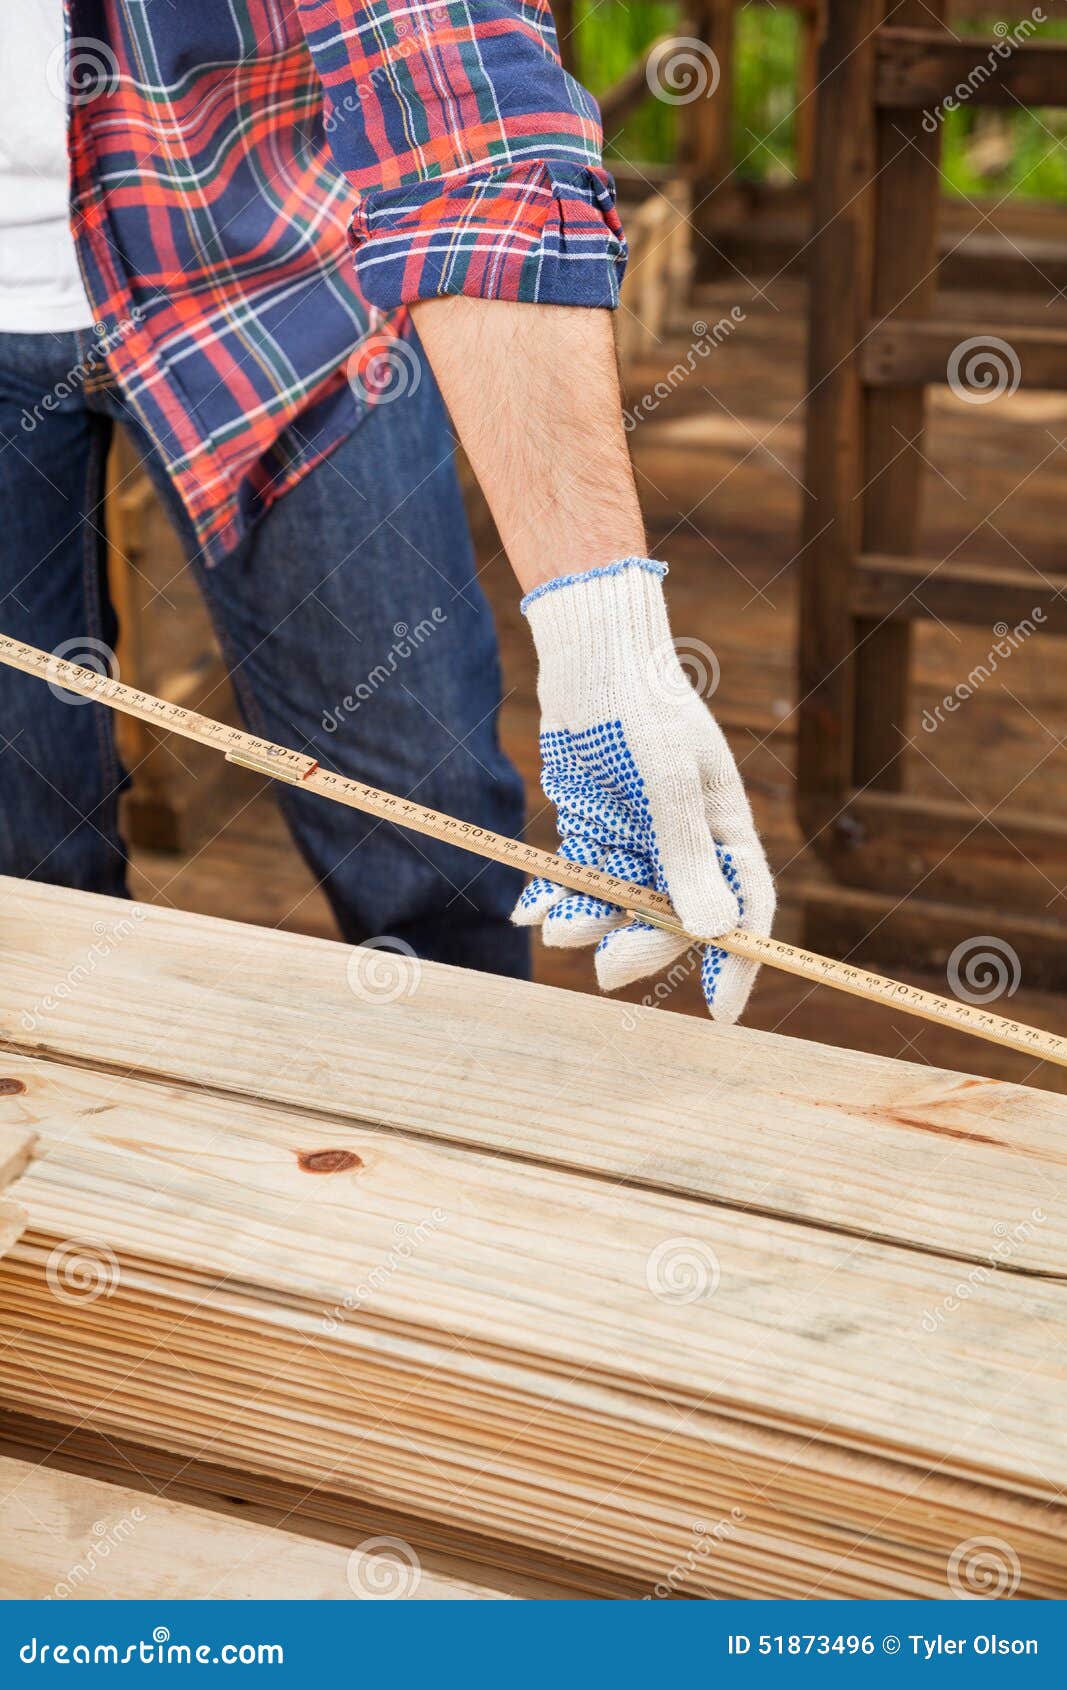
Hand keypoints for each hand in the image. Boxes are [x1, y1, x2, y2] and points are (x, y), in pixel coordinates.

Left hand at [512, 557, 775, 1022]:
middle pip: (675, 915)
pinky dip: (555, 896)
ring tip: (553, 930)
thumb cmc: (640, 707)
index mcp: (722, 826)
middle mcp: (685, 839)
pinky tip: (528, 911)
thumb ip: (686, 856)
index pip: (744, 906)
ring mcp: (639, 834)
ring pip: (620, 902)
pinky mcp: (597, 824)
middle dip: (642, 945)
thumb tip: (717, 931)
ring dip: (589, 922)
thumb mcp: (665, 783)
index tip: (722, 1011)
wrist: (588, 654)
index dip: (740, 960)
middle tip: (605, 970)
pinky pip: (581, 877)